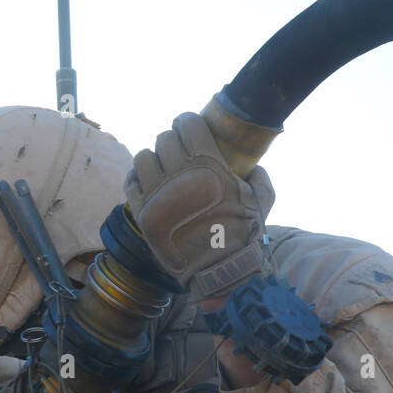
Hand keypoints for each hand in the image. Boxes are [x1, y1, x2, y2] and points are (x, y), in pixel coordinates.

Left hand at [125, 112, 274, 298]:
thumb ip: (260, 178)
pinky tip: (148, 181)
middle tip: (177, 149)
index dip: (187, 121)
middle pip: (164, 139)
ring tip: (161, 166)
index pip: (188, 125)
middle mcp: (179, 176)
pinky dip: (137, 177)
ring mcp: (157, 194)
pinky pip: (130, 181)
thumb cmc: (242, 236)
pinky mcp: (142, 212)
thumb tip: (253, 167)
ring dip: (153, 158)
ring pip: (143, 156)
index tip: (188, 125)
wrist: (217, 271)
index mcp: (208, 166)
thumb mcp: (262, 202)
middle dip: (172, 140)